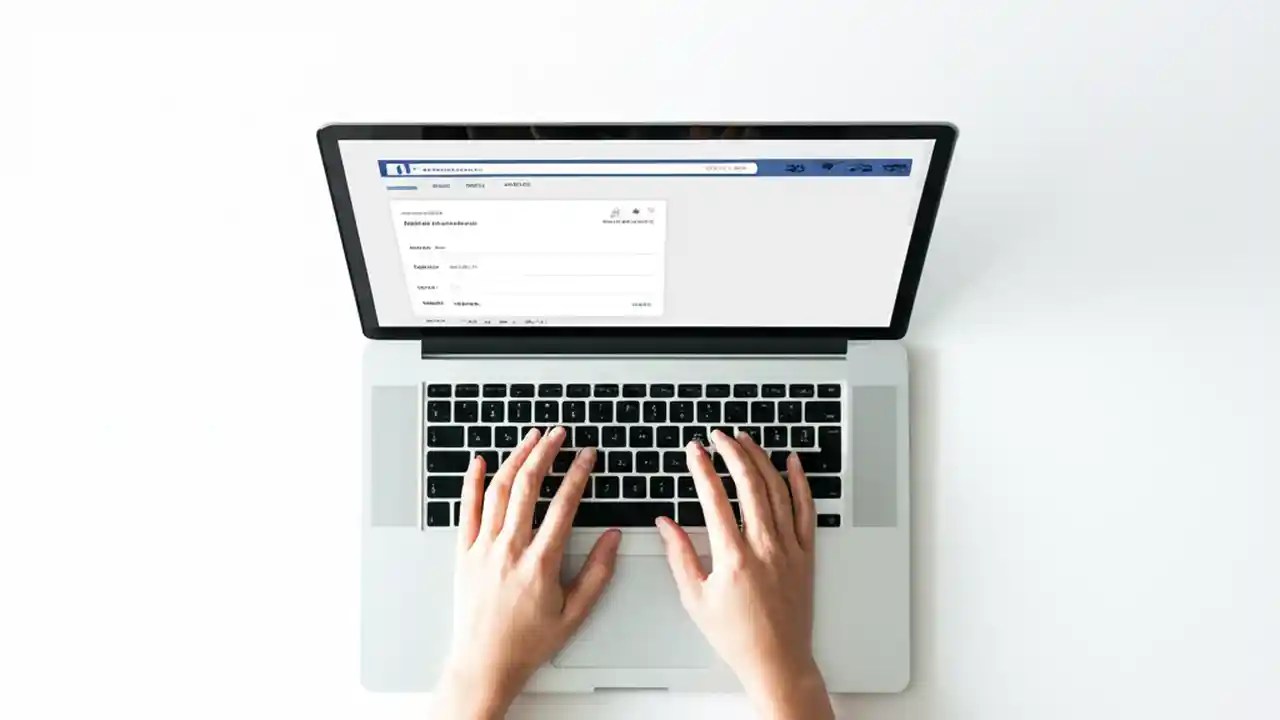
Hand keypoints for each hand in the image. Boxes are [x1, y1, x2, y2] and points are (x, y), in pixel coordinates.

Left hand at [434, 427, 620, 719]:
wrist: (484, 662)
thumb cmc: (528, 642)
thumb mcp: (574, 613)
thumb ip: (597, 573)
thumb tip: (613, 539)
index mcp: (540, 563)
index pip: (564, 505)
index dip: (578, 474)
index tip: (587, 456)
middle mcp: (510, 549)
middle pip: (529, 487)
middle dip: (546, 453)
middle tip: (558, 435)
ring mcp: (483, 548)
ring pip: (499, 491)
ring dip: (516, 459)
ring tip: (530, 439)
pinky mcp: (463, 553)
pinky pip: (466, 509)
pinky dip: (473, 482)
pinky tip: (481, 462)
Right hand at [656, 430, 832, 719]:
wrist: (777, 660)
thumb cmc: (736, 636)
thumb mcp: (695, 598)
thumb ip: (679, 555)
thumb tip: (666, 523)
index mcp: (733, 557)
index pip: (715, 498)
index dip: (702, 468)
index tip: (694, 451)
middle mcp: (764, 547)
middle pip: (749, 484)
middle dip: (731, 452)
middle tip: (718, 436)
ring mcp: (789, 548)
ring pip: (777, 490)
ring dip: (760, 459)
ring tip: (745, 440)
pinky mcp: (806, 554)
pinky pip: (806, 509)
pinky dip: (800, 482)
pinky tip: (791, 463)